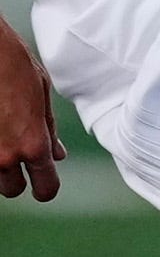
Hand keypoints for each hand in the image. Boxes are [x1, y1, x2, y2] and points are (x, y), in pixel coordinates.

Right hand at [0, 13, 61, 202]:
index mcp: (33, 145)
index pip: (45, 189)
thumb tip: (57, 156)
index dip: (45, 188)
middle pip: (13, 190)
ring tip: (2, 139)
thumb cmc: (14, 67)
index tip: (43, 184)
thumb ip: (49, 130)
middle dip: (16, 178)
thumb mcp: (41, 96)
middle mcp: (5, 155)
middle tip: (17, 158)